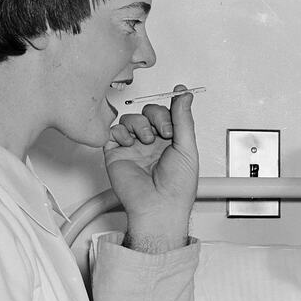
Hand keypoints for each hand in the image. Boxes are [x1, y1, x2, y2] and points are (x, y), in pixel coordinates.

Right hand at [105, 90, 198, 248]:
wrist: (159, 205)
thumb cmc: (177, 186)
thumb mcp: (188, 147)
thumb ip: (183, 118)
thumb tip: (185, 94)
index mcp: (171, 142)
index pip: (167, 114)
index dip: (170, 108)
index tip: (177, 101)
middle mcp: (152, 143)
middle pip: (148, 112)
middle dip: (156, 116)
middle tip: (164, 132)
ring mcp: (134, 148)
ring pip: (131, 119)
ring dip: (140, 124)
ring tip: (147, 141)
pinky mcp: (117, 154)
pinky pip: (112, 132)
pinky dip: (120, 132)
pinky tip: (130, 143)